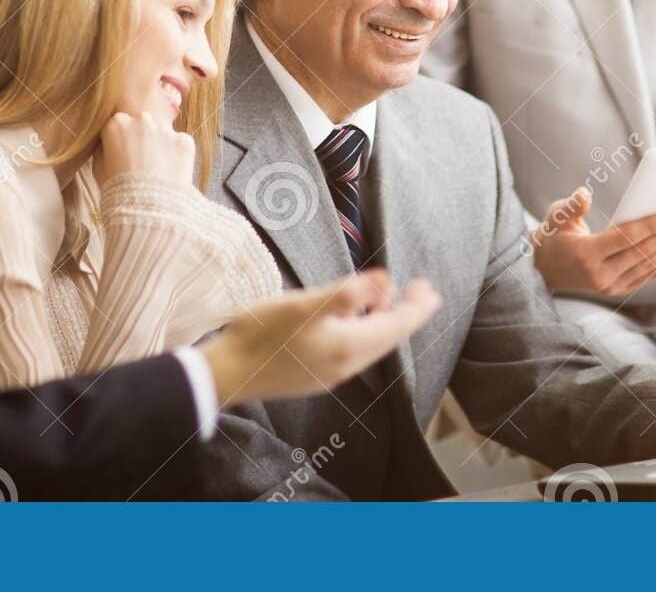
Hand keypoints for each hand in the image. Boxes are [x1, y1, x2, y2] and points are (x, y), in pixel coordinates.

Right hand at [93, 88, 194, 188]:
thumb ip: (104, 147)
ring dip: (160, 145)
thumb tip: (110, 142)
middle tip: (143, 160)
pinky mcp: (186, 141)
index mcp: (117, 124)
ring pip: (163, 132)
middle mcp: (142, 120)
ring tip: (157, 169)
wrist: (149, 209)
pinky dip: (176, 155)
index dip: (121, 138)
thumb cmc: (119, 191)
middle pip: (142, 123)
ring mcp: (166, 130)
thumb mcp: (98, 168)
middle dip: (142, 137)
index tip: (123, 152)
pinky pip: (180, 143)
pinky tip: (170, 172)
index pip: (118, 122)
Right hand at [199, 270, 441, 406]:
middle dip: (405, 311)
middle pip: (387, 337)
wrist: (225, 376)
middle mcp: (346, 365)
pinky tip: (351, 319)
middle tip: (418, 289)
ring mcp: (330, 373)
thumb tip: (385, 279)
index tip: (430, 289)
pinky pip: (352, 350)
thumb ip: (346, 293)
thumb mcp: (304, 305)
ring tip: (385, 296)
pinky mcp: (314, 374)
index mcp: (349, 347)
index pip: (397, 326)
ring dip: (382, 319)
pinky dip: (362, 330)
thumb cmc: (260, 336)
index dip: (416, 307)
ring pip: (369, 344)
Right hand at [530, 187, 655, 295]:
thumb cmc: (553, 237)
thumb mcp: (556, 217)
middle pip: (643, 253)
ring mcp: (611, 285)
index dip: (650, 227)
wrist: (544, 270)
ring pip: (649, 266)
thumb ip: (572, 205)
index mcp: (586, 254)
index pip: (625, 239)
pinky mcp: (618, 289)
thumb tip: (585, 194)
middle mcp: (600, 275)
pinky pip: (647, 276)